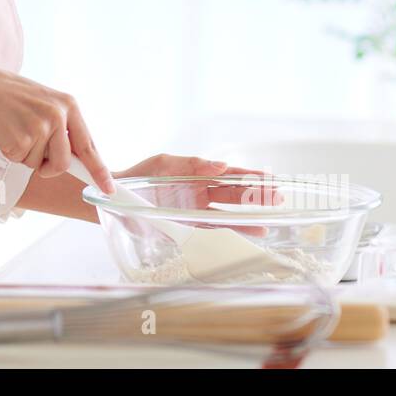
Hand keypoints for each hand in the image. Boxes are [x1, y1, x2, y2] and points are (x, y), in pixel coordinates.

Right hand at [0, 66, 115, 192]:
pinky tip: (4, 131)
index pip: (88, 145)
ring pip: (39, 164)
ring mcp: (40, 127)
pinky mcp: (21, 138)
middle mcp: (58, 115)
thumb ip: (61, 127)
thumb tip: (76, 159)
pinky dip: (10, 152)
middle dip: (49, 167)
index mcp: (69, 105)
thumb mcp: (44, 104)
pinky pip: (20, 160)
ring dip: (25, 156)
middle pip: (63, 163)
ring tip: (14, 130)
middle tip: (31, 151)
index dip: (99, 171)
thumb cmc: (10, 98)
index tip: (108, 189)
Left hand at [112, 154, 282, 235]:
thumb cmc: (140, 176)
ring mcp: (196, 210)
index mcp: (198, 173)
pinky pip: (215, 229)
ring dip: (250, 215)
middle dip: (257, 195)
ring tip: (271, 216)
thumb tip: (220, 165)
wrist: (117, 196)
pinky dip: (234, 230)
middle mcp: (201, 192)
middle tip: (279, 197)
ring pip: (229, 212)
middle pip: (235, 193)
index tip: (271, 179)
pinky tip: (252, 232)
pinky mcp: (188, 226)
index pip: (230, 175)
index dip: (250, 177)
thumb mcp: (164, 163)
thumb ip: (191, 163)